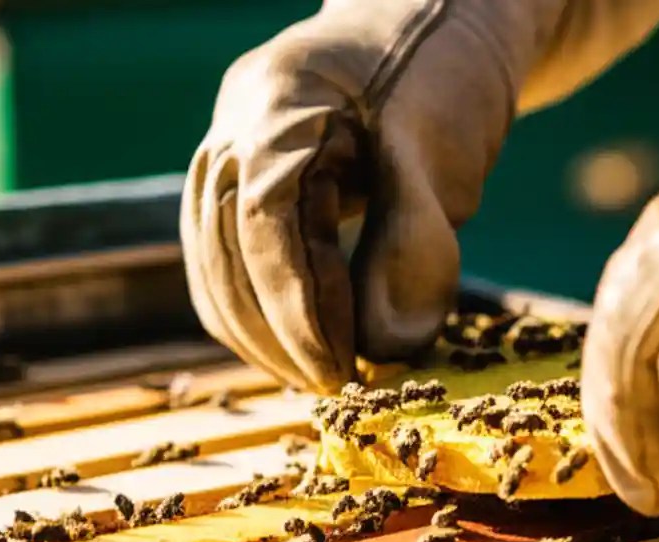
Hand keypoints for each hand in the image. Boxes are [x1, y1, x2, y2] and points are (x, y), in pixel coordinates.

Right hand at [179, 3, 518, 392]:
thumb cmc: (447, 78)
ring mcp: (228, 145)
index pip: (265, 229)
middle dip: (274, 332)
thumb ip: (412, 244)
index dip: (297, 313)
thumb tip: (383, 346)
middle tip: (332, 388)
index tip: (341, 373)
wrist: (437, 18)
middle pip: (223, 250)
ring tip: (317, 375)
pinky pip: (224, 251)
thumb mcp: (443, 157)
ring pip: (212, 258)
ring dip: (257, 328)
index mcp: (278, 105)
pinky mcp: (241, 171)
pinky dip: (257, 303)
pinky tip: (299, 340)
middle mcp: (234, 126)